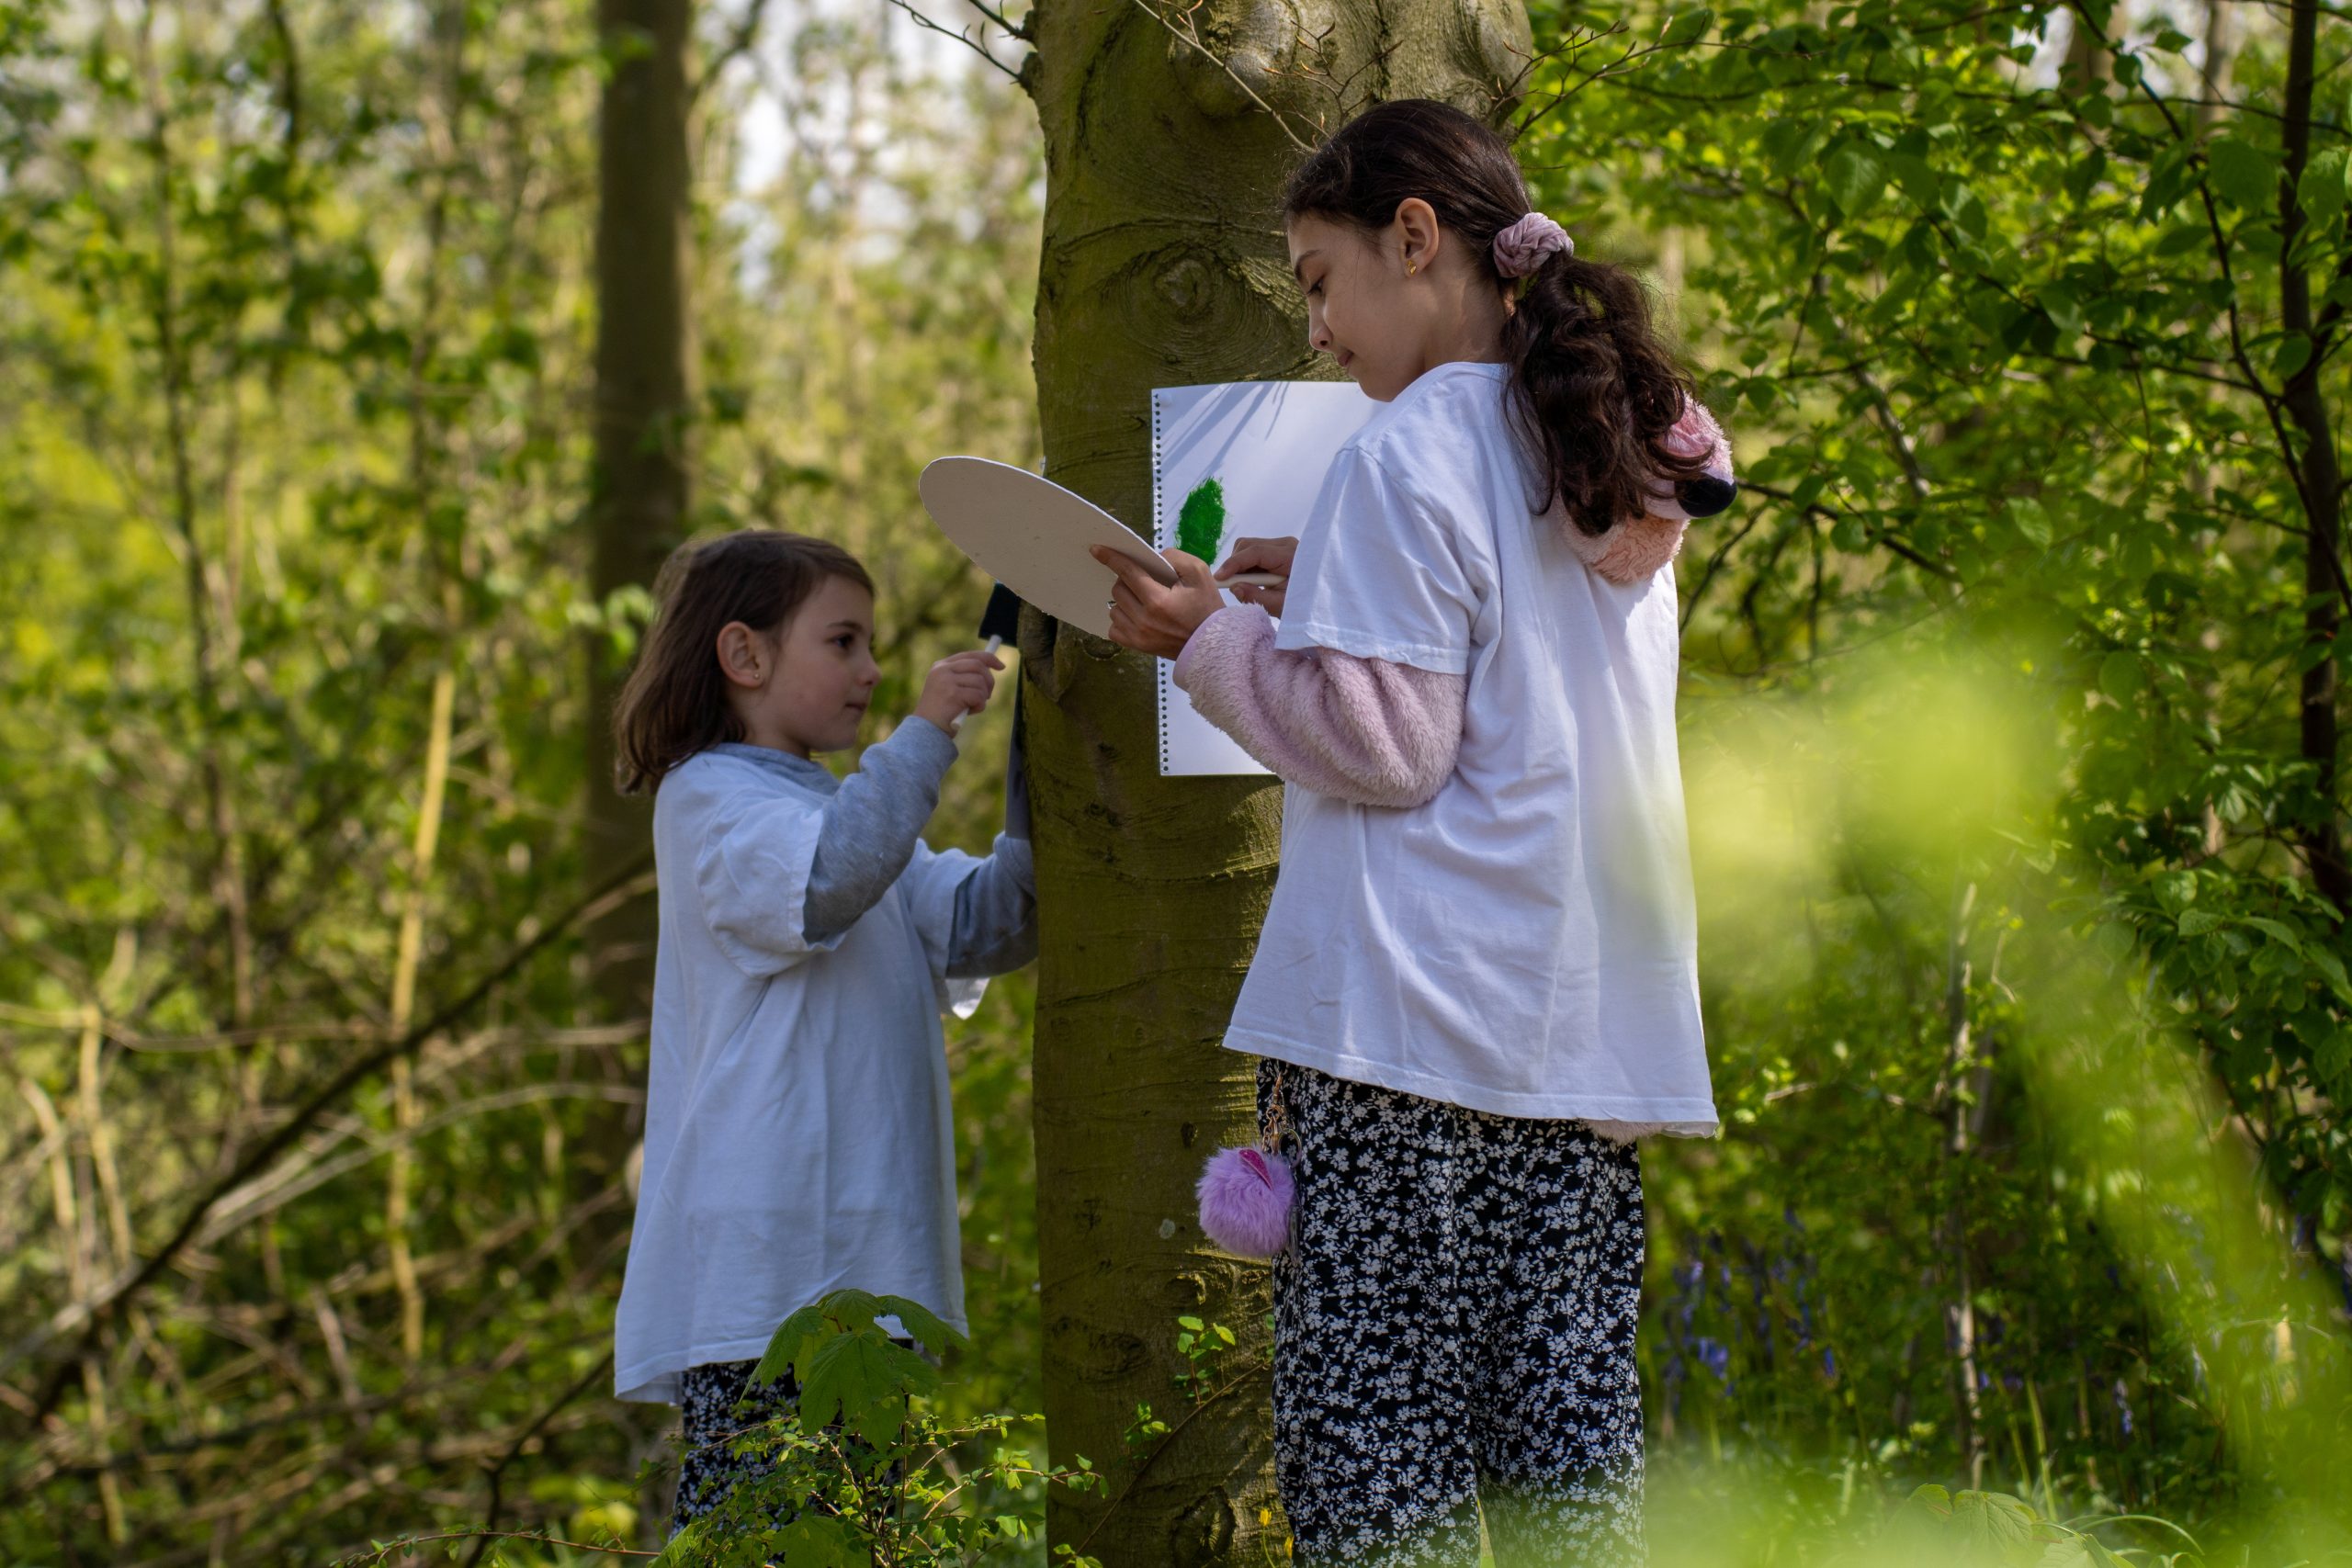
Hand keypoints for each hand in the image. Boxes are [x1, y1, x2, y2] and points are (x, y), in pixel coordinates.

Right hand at [913, 648, 1005, 731]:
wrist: (927, 730)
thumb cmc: (942, 713)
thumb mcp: (950, 689)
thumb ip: (964, 677)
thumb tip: (989, 669)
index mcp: (941, 666)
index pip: (970, 655)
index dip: (988, 659)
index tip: (1001, 666)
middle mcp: (942, 670)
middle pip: (978, 665)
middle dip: (989, 681)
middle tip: (988, 695)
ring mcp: (946, 680)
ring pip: (980, 681)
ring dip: (983, 697)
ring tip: (973, 706)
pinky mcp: (953, 694)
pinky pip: (978, 696)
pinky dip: (979, 706)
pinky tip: (969, 712)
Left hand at [1092, 546, 1226, 659]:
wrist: (1213, 643)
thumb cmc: (1207, 606)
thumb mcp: (1199, 573)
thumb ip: (1175, 557)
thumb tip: (1153, 557)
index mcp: (1158, 600)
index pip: (1127, 572)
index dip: (1111, 558)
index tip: (1096, 549)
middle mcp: (1143, 619)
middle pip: (1118, 590)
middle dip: (1127, 580)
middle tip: (1143, 581)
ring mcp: (1138, 636)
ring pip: (1114, 608)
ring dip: (1124, 600)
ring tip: (1142, 599)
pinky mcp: (1137, 646)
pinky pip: (1114, 629)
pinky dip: (1121, 619)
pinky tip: (1136, 615)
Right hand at [1217, 535, 1298, 618]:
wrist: (1321, 598)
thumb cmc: (1305, 603)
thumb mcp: (1281, 605)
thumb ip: (1256, 597)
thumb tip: (1234, 587)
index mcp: (1289, 556)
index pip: (1255, 552)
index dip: (1234, 564)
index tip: (1219, 578)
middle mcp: (1284, 544)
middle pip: (1248, 545)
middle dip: (1234, 564)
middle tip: (1233, 585)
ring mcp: (1281, 545)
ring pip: (1248, 548)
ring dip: (1240, 566)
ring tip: (1248, 586)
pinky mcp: (1277, 550)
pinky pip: (1254, 553)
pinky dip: (1248, 567)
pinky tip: (1256, 582)